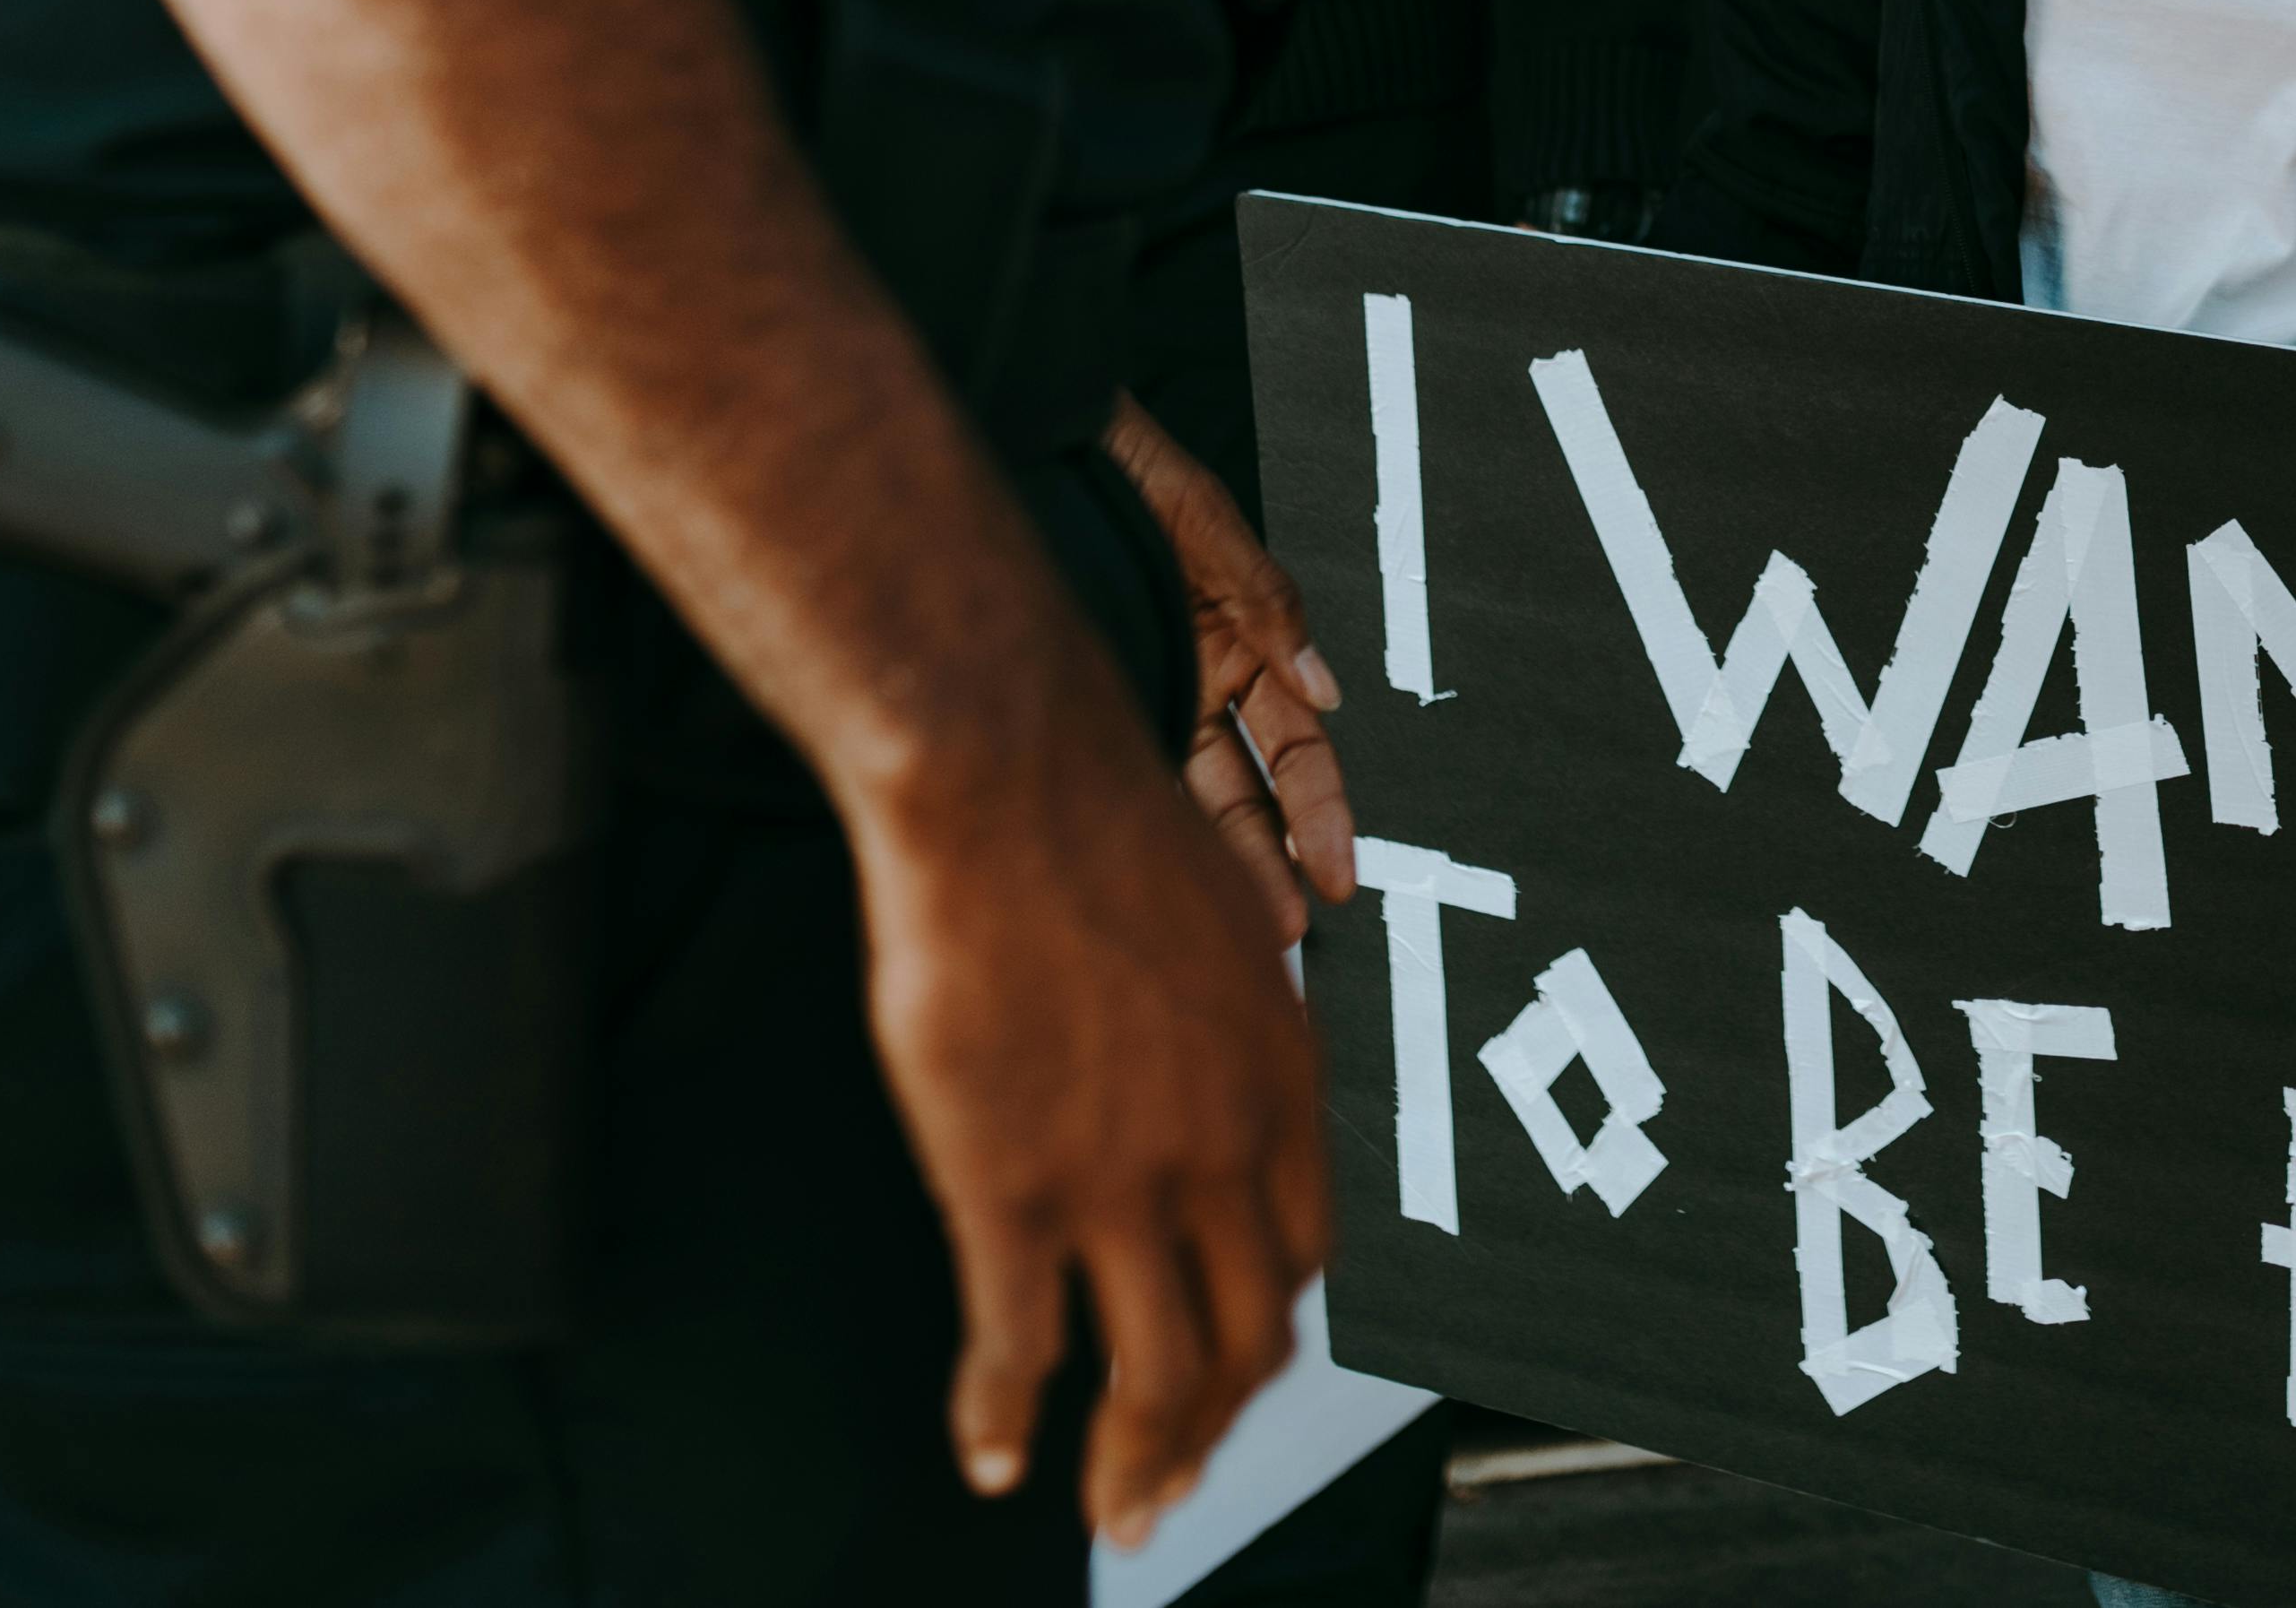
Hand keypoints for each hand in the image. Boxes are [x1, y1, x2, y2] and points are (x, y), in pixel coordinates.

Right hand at [851, 661, 1332, 1543]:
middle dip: (1214, 1435)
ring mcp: (1123, 1177)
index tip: (1231, 1371)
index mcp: (1284, 1083)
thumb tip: (1234, 1075)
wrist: (1011, 783)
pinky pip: (1022, 1341)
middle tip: (1170, 1492)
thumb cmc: (1102, 834)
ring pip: (1157, 1371)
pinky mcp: (1015, 1186)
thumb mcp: (1226, 933)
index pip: (1305, 1256)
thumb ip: (1238, 1031)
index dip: (1268, 1329)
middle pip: (1247, 1338)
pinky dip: (1006, 1416)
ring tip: (1113, 1512)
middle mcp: (1224, 1146)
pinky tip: (991, 1456)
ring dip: (1137, 1463)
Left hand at [1110, 394, 1357, 937]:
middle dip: (1269, 862)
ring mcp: (1136, 693)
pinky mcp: (1075, 697)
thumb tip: (1325, 686)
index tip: (1338, 871)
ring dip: (1208, 861)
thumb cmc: (1118, 459)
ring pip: (1181, 801)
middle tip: (1283, 929)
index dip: (1323, 810)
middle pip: (1244, 793)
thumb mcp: (1203, 519)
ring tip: (1222, 924)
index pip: (1297, 745)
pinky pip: (1112, 775)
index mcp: (1239, 637)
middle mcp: (1193, 677)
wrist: (1022, 435)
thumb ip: (1265, 601)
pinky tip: (1142, 876)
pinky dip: (1132, 827)